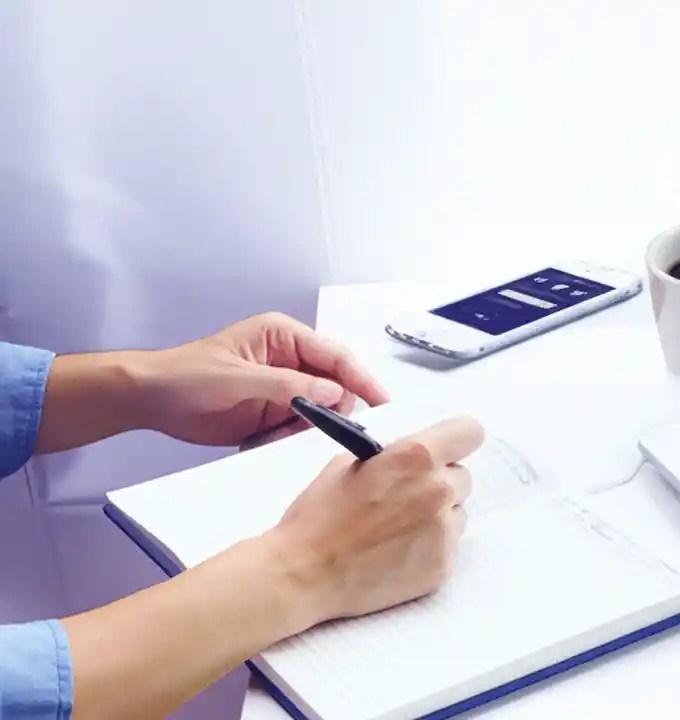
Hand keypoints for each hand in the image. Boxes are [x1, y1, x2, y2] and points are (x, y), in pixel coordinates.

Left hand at [136, 312, 390, 445]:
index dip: (362, 377)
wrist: (151, 401)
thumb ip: (287, 384)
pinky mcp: (274, 414)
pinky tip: (276, 442)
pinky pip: (300, 429)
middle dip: (341, 407)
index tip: (382, 401)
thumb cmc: (186, 376)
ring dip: (315, 427)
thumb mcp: (237, 378)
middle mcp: (291, 360)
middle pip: (335, 384)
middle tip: (346, 431)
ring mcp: (284, 388)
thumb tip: (332, 393)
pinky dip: (295, 439)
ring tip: (295, 437)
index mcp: (284, 337)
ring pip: (321, 409)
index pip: (335, 356)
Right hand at [268, 415, 482, 622]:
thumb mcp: (348, 464)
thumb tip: (412, 457)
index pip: (470, 432)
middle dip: (440, 481)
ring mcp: (443, 531)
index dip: (457, 440)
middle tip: (407, 495)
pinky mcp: (442, 565)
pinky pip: (449, 545)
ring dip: (438, 515)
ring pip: (457, 512)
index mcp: (417, 457)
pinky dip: (430, 546)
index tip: (446, 449)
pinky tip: (398, 551)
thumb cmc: (319, 515)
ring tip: (398, 528)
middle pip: (462, 477)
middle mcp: (438, 491)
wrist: (304, 574)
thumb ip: (392, 455)